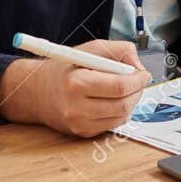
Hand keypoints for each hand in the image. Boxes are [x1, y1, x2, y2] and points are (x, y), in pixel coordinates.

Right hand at [0, 39, 151, 137]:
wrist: (35, 92)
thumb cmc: (64, 68)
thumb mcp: (89, 49)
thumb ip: (118, 51)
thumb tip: (139, 66)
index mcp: (77, 82)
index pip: (119, 86)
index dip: (138, 80)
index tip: (144, 74)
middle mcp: (76, 107)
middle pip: (122, 105)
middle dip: (138, 92)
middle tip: (140, 82)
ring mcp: (78, 123)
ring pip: (120, 118)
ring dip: (132, 103)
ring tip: (129, 90)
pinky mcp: (81, 132)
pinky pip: (111, 125)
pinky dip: (120, 113)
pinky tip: (116, 101)